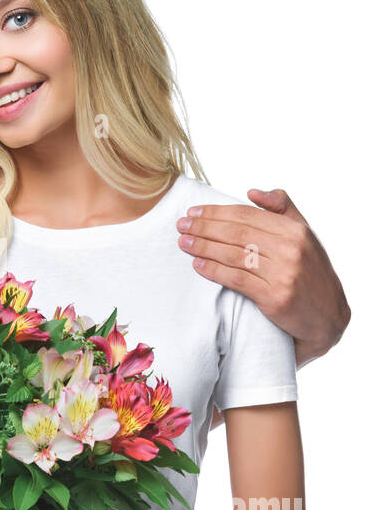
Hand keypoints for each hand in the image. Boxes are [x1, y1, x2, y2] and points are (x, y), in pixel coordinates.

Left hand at [176, 187, 349, 365]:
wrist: (328, 316)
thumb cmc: (311, 272)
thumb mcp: (305, 235)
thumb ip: (282, 208)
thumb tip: (251, 192)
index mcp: (296, 230)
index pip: (248, 215)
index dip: (217, 212)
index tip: (194, 211)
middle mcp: (291, 249)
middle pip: (237, 233)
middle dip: (205, 227)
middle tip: (182, 226)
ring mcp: (284, 274)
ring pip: (234, 255)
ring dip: (204, 247)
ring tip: (184, 243)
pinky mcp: (275, 297)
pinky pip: (237, 279)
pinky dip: (214, 270)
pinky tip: (198, 264)